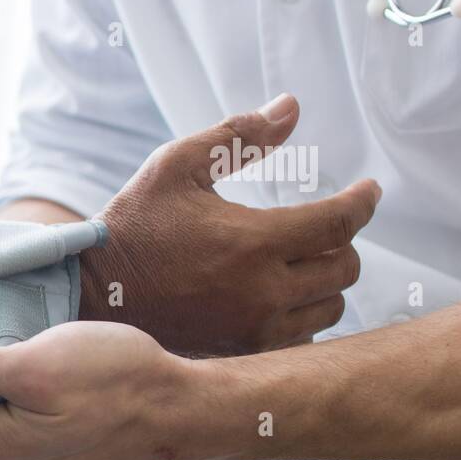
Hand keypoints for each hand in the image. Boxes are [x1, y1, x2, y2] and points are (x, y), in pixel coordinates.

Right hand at [79, 94, 380, 355]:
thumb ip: (237, 135)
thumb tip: (290, 107)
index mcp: (252, 242)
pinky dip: (303, 314)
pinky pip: (302, 336)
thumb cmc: (134, 226)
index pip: (340, 222)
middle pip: (344, 267)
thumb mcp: (175, 166)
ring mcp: (254, 328)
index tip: (367, 190)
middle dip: (341, 241)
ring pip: (330, 306)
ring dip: (325, 281)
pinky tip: (279, 295)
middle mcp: (262, 292)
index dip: (363, 201)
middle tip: (321, 227)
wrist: (93, 295)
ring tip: (300, 262)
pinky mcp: (242, 352)